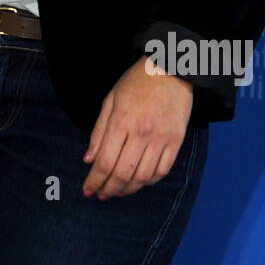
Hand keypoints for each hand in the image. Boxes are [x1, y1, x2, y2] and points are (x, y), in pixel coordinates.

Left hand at [82, 55, 193, 199]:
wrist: (170, 69)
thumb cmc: (135, 82)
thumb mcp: (110, 100)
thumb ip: (98, 131)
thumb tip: (88, 160)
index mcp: (121, 121)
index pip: (105, 161)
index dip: (94, 180)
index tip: (87, 189)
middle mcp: (142, 133)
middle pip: (123, 173)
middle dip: (109, 189)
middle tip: (101, 194)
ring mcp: (162, 138)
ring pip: (143, 177)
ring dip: (128, 190)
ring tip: (117, 191)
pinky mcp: (177, 140)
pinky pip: (162, 170)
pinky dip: (149, 181)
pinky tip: (138, 182)